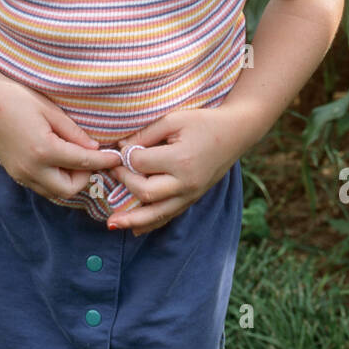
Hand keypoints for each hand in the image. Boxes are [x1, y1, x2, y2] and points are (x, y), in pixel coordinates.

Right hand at [0, 81, 121, 201]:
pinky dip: (55, 180)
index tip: (118, 159)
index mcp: (43, 150)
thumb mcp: (52, 111)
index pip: (82, 162)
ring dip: (69, 181)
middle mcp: (31, 168)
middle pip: (69, 189)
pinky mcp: (15, 174)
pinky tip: (58, 162)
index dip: (104, 161)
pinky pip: (42, 186)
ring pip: (54, 192)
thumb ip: (75, 133)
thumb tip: (95, 148)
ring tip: (75, 159)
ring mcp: (20, 174)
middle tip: (90, 158)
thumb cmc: (19, 98)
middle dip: (84, 176)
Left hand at [106, 107, 255, 235]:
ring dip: (132, 219)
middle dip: (124, 182)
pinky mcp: (192, 199)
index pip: (140, 163)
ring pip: (156, 214)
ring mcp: (191, 195)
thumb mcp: (173, 119)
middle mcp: (186, 182)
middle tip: (113, 171)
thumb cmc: (203, 122)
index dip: (124, 156)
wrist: (236, 133)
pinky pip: (168, 216)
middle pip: (145, 192)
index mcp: (180, 159)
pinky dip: (150, 223)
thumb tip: (120, 149)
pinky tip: (133, 228)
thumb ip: (146, 134)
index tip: (118, 149)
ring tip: (111, 224)